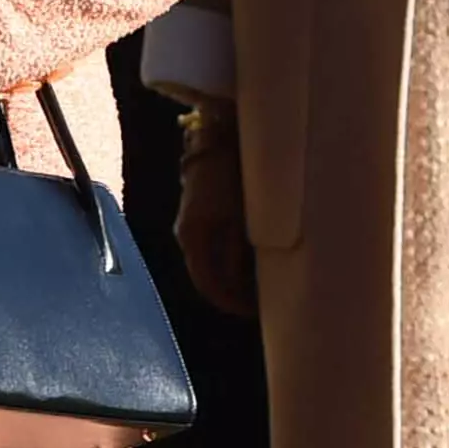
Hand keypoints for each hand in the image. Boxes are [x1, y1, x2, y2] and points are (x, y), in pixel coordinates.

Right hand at [174, 118, 256, 316]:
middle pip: (208, 278)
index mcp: (194, 239)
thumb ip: (239, 253)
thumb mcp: (241, 217)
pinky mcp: (196, 213)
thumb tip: (244, 284)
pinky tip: (249, 259)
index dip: (232, 304)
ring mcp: (188, 224)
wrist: (216, 134)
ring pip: (209, 263)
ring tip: (259, 284)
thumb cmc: (233, 174)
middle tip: (262, 303)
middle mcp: (186, 236)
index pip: (210, 286)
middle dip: (233, 294)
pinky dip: (227, 260)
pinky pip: (210, 248)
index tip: (256, 313)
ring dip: (231, 278)